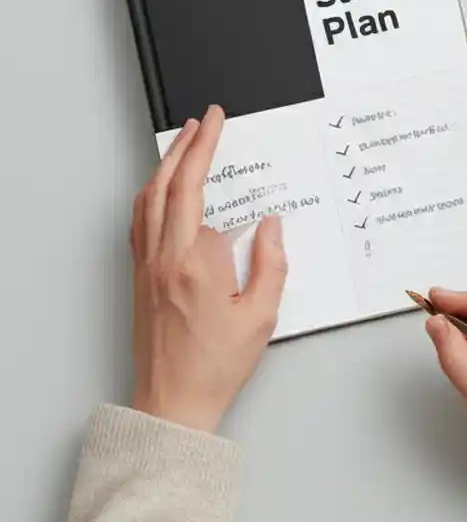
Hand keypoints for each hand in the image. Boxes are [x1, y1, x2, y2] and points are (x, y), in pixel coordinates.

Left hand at [130, 105, 287, 433]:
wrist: (173, 401)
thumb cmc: (216, 365)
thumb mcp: (262, 316)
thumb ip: (271, 264)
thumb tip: (271, 226)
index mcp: (194, 262)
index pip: (194, 188)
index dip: (204, 149)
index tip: (214, 123)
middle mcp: (163, 258)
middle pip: (165, 185)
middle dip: (183, 146)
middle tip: (200, 121)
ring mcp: (146, 267)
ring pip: (146, 201)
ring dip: (163, 166)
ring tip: (182, 145)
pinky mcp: (141, 279)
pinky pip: (140, 223)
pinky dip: (151, 196)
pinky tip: (162, 193)